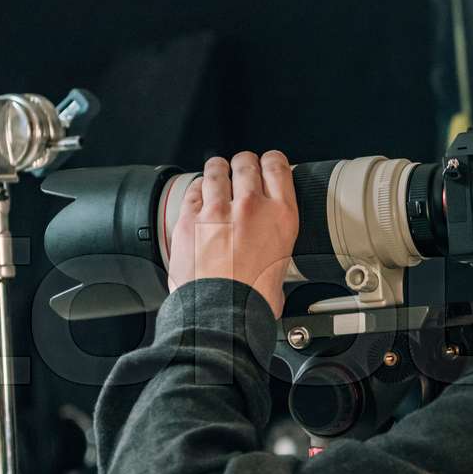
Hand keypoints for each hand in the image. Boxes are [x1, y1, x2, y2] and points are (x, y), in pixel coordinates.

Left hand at [167, 151, 297, 317]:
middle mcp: (250, 207)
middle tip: (242, 169)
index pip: (278, 168)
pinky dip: (197, 190)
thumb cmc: (252, 300)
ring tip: (217, 171)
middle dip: (244, 163)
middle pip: (247, 164)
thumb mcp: (282, 270)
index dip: (273, 160)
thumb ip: (276, 252)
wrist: (221, 313)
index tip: (270, 162)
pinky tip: (199, 194)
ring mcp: (217, 211)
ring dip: (217, 169)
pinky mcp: (190, 219)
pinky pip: (193, 191)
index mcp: (280, 217)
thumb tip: (271, 262)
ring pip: (216, 171)